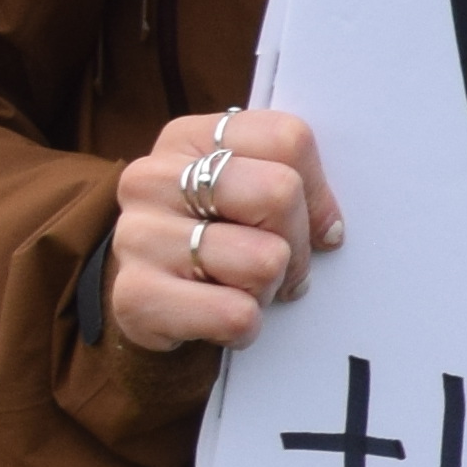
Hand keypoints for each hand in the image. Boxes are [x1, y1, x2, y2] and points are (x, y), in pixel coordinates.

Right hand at [104, 108, 340, 353]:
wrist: (145, 300)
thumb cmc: (212, 240)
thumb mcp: (245, 192)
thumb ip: (289, 183)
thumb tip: (330, 231)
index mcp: (188, 139)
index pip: (288, 140)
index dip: (318, 192)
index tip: (317, 225)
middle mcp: (153, 178)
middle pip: (280, 193)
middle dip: (297, 244)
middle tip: (278, 266)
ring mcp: (138, 234)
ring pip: (263, 261)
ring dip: (266, 289)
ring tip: (238, 288)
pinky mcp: (136, 295)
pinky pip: (236, 314)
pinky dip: (243, 328)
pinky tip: (217, 315)